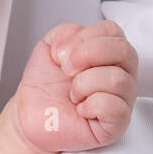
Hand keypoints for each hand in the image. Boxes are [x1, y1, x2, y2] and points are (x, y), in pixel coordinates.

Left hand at [13, 20, 138, 153]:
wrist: (29, 117)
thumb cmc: (44, 88)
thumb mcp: (48, 48)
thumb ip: (65, 31)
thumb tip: (78, 35)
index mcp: (107, 54)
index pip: (112, 30)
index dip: (84, 37)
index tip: (60, 54)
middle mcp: (121, 74)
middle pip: (123, 50)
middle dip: (86, 55)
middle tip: (66, 70)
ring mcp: (122, 99)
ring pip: (118, 79)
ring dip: (83, 84)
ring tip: (72, 94)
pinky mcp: (117, 123)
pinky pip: (115, 107)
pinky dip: (90, 106)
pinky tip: (80, 109)